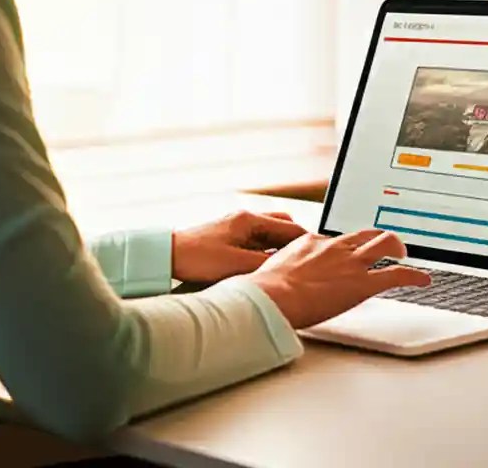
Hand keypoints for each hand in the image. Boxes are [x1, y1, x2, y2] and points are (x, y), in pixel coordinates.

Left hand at [171, 211, 306, 283]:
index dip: (308, 243)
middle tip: (309, 260)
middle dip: (297, 242)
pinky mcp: (227, 237)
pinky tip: (268, 267)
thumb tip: (289, 268)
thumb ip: (265, 265)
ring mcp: (236, 226)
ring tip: (290, 267)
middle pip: (283, 226)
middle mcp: (245, 219)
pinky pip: (257, 241)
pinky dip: (267, 251)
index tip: (321, 255)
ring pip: (270, 234)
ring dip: (281, 248)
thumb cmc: (197, 258)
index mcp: (250, 220)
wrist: (166, 256)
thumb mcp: (236, 265)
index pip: (291, 228)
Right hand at [248, 230, 431, 328]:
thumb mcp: (269, 271)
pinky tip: (423, 279)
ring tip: (405, 253)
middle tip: (384, 243)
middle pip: (363, 233)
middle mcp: (334, 247)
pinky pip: (396, 274)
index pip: (333, 239)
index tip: (345, 252)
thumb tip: (270, 281)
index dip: (343, 247)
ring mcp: (351, 263)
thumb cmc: (265, 290)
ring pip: (384, 244)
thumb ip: (280, 271)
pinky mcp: (363, 283)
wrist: (272, 297)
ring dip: (397, 247)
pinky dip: (414, 276)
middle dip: (376, 237)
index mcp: (311, 242)